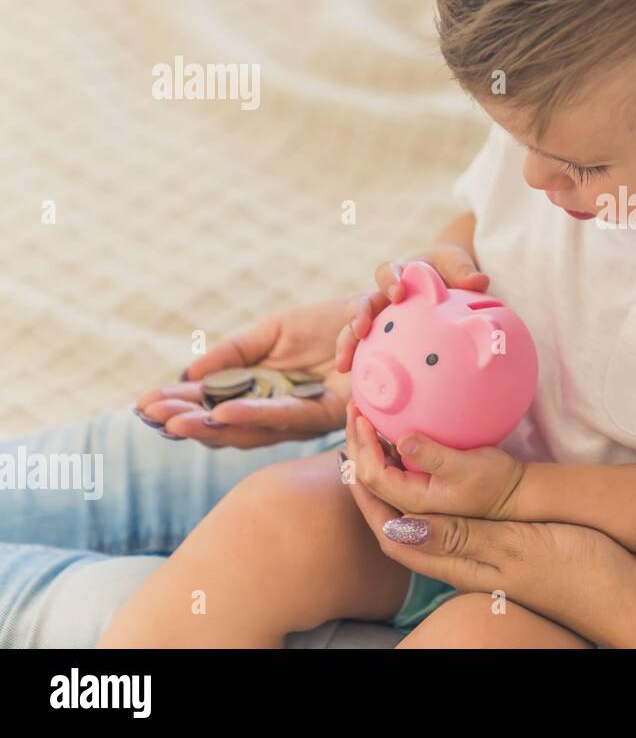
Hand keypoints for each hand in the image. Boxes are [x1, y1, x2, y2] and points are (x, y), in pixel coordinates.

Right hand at [134, 296, 353, 447]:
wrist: (382, 315)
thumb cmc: (330, 324)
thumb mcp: (273, 332)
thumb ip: (235, 352)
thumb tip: (190, 373)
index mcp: (264, 393)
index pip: (214, 403)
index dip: (181, 404)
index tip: (145, 403)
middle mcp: (280, 411)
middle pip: (226, 424)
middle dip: (188, 420)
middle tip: (151, 417)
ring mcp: (302, 416)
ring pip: (250, 427)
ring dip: (211, 424)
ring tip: (177, 422)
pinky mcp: (327, 414)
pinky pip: (286, 416)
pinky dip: (253, 415)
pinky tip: (224, 412)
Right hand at [334, 246, 488, 373]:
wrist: (445, 283)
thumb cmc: (449, 271)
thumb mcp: (453, 265)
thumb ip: (462, 271)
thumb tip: (478, 280)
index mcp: (399, 275)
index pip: (387, 273)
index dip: (389, 281)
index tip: (398, 293)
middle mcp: (382, 297)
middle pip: (362, 304)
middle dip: (357, 316)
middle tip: (360, 330)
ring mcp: (378, 319)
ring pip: (354, 330)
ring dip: (347, 345)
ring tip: (344, 365)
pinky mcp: (378, 340)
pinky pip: (365, 354)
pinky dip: (359, 369)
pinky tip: (358, 390)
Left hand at [340, 422, 635, 647]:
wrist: (624, 590)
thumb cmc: (577, 571)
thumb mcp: (518, 550)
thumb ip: (461, 537)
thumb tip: (399, 525)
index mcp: (456, 564)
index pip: (389, 528)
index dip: (364, 489)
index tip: (350, 446)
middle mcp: (460, 559)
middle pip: (398, 519)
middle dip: (372, 476)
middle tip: (363, 427)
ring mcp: (481, 550)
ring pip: (422, 513)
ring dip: (399, 476)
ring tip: (389, 437)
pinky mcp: (502, 540)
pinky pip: (451, 511)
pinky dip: (433, 482)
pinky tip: (441, 462)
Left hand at [345, 402, 525, 519]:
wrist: (512, 493)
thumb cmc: (494, 480)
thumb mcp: (466, 466)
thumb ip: (433, 456)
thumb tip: (402, 439)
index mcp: (414, 501)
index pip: (374, 476)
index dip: (363, 447)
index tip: (362, 418)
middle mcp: (406, 503)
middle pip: (365, 476)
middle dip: (355, 443)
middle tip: (353, 409)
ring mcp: (411, 494)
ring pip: (374, 472)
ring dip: (363, 444)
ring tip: (360, 414)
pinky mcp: (418, 484)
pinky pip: (388, 466)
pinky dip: (379, 447)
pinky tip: (380, 427)